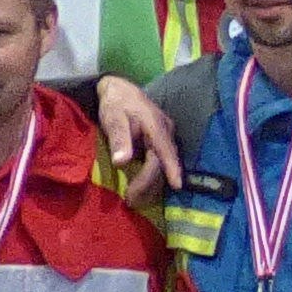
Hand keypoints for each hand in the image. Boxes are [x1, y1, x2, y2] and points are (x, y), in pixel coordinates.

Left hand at [89, 72, 177, 196]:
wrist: (119, 91)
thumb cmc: (116, 104)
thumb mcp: (113, 119)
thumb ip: (119, 139)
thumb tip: (121, 162)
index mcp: (156, 126)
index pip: (165, 151)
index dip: (171, 169)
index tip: (177, 186)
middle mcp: (165, 132)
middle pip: (162, 162)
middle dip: (149, 184)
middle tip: (131, 201)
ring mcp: (165, 138)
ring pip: (162, 164)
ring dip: (150, 183)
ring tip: (134, 199)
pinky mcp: (160, 143)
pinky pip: (160, 162)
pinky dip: (150, 176)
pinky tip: (140, 188)